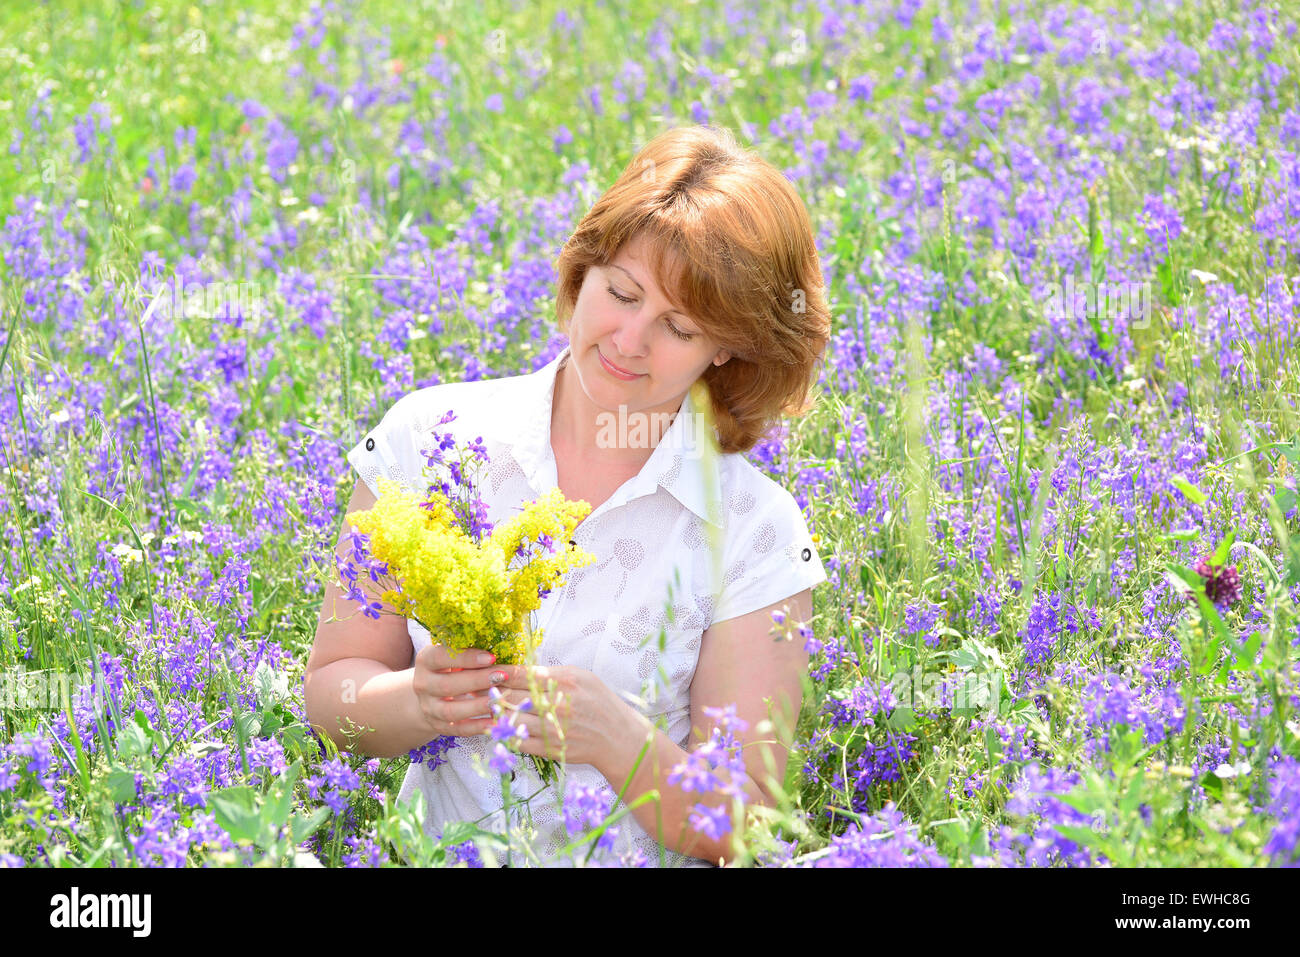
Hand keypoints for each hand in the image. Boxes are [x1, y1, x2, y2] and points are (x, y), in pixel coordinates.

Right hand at [411, 643, 521, 737]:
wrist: (432, 693)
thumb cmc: (452, 667)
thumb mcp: (454, 655)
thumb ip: (470, 651)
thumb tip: (501, 647)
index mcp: (426, 660)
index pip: (440, 657)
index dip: (466, 658)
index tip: (491, 657)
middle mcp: (423, 685)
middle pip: (447, 685)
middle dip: (477, 681)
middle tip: (502, 676)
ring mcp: (430, 708)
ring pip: (450, 710)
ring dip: (476, 706)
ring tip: (499, 699)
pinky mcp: (440, 726)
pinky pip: (458, 729)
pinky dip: (477, 727)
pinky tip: (494, 721)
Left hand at [495, 665, 640, 768]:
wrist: (618, 738)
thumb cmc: (600, 703)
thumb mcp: (583, 678)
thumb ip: (553, 673)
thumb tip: (523, 670)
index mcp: (565, 681)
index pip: (522, 674)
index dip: (500, 674)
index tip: (489, 673)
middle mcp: (557, 703)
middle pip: (512, 696)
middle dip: (493, 693)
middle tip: (482, 692)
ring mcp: (553, 728)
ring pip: (512, 719)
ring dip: (497, 715)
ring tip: (490, 710)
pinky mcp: (550, 748)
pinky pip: (519, 741)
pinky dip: (507, 734)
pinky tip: (501, 729)